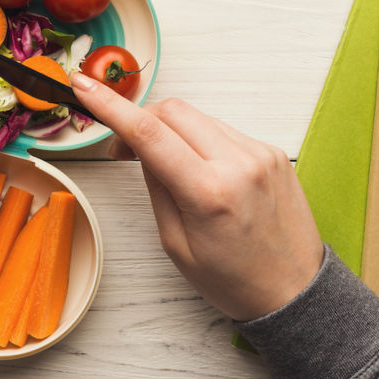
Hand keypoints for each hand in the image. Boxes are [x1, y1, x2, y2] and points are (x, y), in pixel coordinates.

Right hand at [71, 73, 322, 321]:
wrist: (296, 292)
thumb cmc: (233, 280)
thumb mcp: (176, 244)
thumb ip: (156, 187)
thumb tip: (141, 147)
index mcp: (209, 193)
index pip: (149, 133)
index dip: (109, 105)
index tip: (82, 86)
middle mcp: (239, 164)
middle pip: (172, 111)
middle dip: (140, 118)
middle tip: (122, 149)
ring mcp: (260, 154)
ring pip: (197, 116)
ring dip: (170, 130)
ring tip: (165, 164)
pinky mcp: (273, 153)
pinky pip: (222, 130)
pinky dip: (199, 140)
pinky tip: (199, 169)